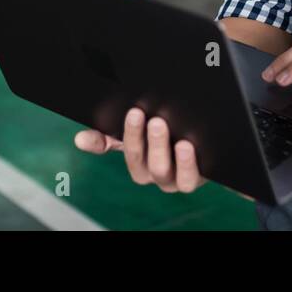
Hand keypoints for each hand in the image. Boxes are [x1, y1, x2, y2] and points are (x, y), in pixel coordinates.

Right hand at [74, 107, 206, 193]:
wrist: (211, 138)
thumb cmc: (171, 130)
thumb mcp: (143, 127)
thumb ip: (111, 133)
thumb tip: (79, 139)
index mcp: (137, 158)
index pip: (117, 149)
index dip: (108, 138)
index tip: (120, 112)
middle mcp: (152, 172)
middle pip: (139, 162)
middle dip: (137, 137)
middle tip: (140, 113)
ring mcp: (173, 178)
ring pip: (161, 172)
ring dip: (158, 148)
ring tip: (160, 124)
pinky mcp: (195, 179)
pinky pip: (188, 180)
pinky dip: (186, 164)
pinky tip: (186, 145)